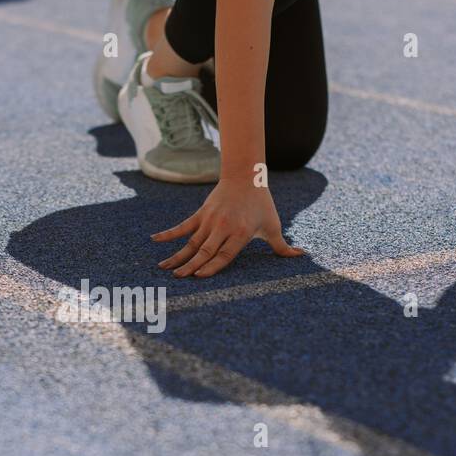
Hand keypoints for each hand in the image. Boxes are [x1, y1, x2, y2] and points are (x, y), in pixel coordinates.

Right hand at [152, 178, 303, 277]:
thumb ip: (282, 246)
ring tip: (163, 268)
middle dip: (190, 266)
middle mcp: (223, 228)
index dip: (211, 266)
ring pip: (191, 242)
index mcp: (241, 234)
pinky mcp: (201, 213)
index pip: (224, 255)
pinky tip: (154, 239)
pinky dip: (168, 233)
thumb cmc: (262, 204)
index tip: (198, 277)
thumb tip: (301, 256)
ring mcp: (210, 220)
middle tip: (177, 279)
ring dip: (177, 256)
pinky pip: (183, 226)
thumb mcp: (274, 225)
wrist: (246, 176)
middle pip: (204, 251)